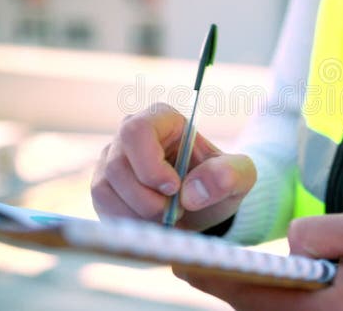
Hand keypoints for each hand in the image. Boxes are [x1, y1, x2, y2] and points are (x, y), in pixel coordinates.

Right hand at [91, 103, 256, 230]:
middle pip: (118, 165)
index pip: (137, 131)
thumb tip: (191, 192)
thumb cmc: (219, 182)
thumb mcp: (240, 176)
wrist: (205, 207)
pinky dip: (129, 222)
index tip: (174, 188)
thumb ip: (229, 175)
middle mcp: (129, 135)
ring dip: (139, 213)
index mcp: (161, 118)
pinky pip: (102, 206)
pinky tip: (152, 224)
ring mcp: (111, 161)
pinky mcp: (103, 187)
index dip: (150, 164)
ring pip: (105, 188)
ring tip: (168, 217)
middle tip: (177, 211)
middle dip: (147, 198)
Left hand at [179, 213, 342, 310]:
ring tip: (211, 269)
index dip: (212, 277)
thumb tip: (288, 244)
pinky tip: (253, 285)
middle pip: (248, 309)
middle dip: (218, 285)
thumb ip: (317, 231)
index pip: (249, 294)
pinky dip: (260, 302)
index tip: (180, 263)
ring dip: (239, 294)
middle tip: (185, 261)